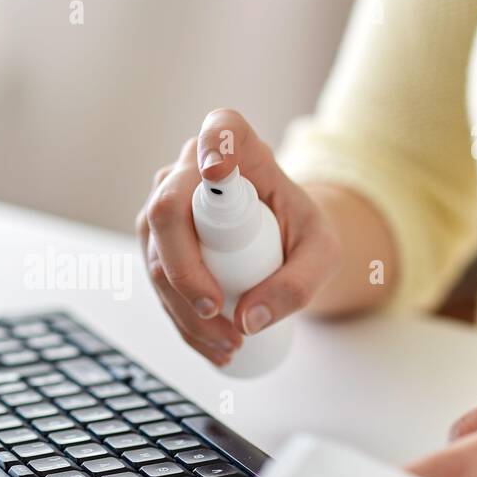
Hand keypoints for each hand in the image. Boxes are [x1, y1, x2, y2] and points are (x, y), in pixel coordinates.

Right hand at [135, 109, 340, 365]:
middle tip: (217, 311)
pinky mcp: (155, 242)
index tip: (216, 172)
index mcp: (239, 148)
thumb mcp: (322, 254)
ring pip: (155, 255)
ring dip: (184, 309)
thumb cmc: (302, 232)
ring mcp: (165, 204)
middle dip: (185, 270)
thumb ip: (298, 282)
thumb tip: (249, 319)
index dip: (213, 147)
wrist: (283, 242)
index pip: (221, 131)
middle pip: (167, 210)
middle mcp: (190, 170)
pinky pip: (156, 282)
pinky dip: (181, 320)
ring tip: (230, 344)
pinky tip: (210, 345)